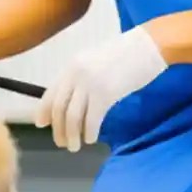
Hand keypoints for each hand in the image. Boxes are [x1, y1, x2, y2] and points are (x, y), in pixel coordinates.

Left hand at [34, 26, 166, 151]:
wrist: (150, 45)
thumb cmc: (128, 53)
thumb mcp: (97, 61)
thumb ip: (82, 77)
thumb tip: (72, 99)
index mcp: (73, 64)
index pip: (51, 92)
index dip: (43, 111)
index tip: (41, 125)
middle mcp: (76, 73)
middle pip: (59, 108)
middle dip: (58, 129)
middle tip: (62, 142)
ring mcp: (90, 83)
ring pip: (72, 117)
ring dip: (71, 135)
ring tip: (74, 146)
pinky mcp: (106, 93)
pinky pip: (91, 120)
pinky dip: (89, 132)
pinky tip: (91, 138)